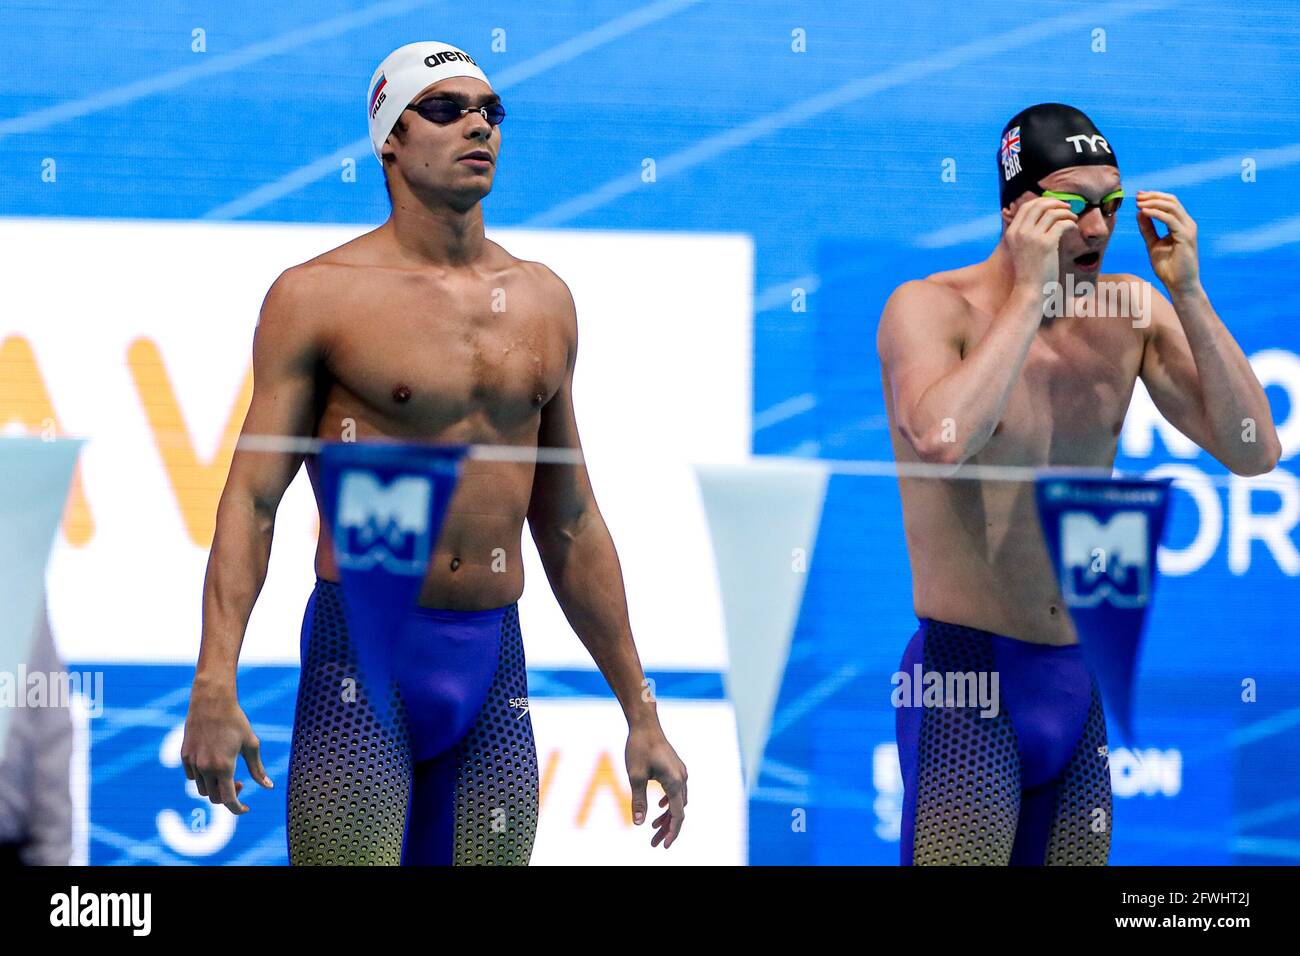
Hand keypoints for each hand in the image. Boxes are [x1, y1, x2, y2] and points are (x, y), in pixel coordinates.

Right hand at [181, 682, 272, 814]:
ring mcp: (192, 763)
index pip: (228, 800)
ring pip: (202, 789)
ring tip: (227, 772)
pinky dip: (203, 777)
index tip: (245, 809)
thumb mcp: (251, 744)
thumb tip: (268, 787)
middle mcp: (205, 768)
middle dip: (228, 796)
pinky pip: (192, 776)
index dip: (237, 809)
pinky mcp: (184, 756)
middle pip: (214, 798)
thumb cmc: (236, 721)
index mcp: (224, 767)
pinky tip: (213, 764)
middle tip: (240, 782)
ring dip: (215, 787)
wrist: (211, 702)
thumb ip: (258, 769)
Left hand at [625, 722, 686, 848]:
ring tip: (654, 828)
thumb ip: (638, 801)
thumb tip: (639, 823)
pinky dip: (669, 802)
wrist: (645, 724)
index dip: (672, 832)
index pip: (677, 814)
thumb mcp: (635, 776)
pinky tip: (659, 806)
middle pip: (678, 810)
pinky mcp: (675, 767)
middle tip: (655, 843)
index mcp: (674, 782)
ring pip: (677, 801)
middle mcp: (682, 778)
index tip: (664, 846)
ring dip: (667, 816)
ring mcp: (680, 772)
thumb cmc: (639, 747)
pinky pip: (676, 791)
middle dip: (667, 828)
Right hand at [1005, 196, 1078, 291]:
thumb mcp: (1021, 249)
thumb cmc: (1029, 271)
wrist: (1030, 291)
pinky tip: (1074, 228)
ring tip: (1073, 218)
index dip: (1043, 202)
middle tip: (1067, 207)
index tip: (1054, 205)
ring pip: (1052, 212)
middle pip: (1039, 205)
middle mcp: (1020, 232)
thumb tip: (1043, 216)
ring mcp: (1032, 238)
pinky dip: (1070, 223)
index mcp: (1012, 232)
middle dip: (1056, 202)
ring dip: (1066, 213)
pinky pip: (1062, 224)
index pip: (1027, 206)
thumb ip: (1027, 233)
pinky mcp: (1046, 244)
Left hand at [1137, 190, 1200, 294]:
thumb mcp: (1153, 244)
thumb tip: (1140, 212)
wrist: (1179, 284)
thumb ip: (1147, 229)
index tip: (1138, 196)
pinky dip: (1156, 213)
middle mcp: (1187, 224)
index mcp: (1181, 224)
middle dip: (1153, 196)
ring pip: (1172, 207)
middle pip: (1172, 201)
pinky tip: (1144, 212)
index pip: (1170, 203)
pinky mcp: (1185, 237)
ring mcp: (1188, 229)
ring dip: (1154, 202)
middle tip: (1137, 197)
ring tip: (1139, 203)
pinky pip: (1170, 219)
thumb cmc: (1168, 267)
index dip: (1154, 197)